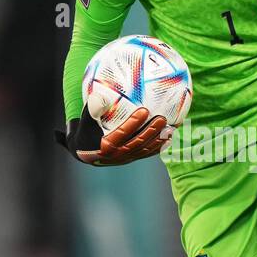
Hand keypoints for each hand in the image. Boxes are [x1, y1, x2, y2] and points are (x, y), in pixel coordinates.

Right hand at [55, 106, 172, 165]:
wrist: (86, 151)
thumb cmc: (87, 129)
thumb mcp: (86, 120)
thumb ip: (92, 109)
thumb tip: (97, 97)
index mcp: (105, 145)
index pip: (121, 133)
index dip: (133, 123)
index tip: (144, 110)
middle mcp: (117, 155)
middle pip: (137, 142)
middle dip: (150, 131)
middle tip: (162, 118)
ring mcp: (126, 158)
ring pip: (145, 149)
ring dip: (158, 139)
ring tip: (170, 127)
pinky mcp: (132, 159)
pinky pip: (147, 153)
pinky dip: (159, 147)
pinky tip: (169, 138)